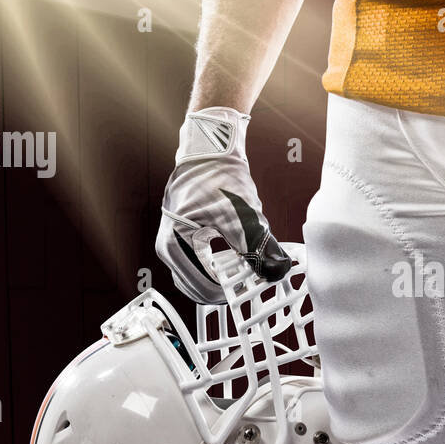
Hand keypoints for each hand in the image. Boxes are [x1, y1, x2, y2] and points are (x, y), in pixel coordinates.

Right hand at [156, 106, 293, 303]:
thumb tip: (277, 270)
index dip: (229, 294)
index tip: (251, 293)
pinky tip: (234, 266)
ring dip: (218, 282)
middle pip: (195, 285)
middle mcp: (167, 245)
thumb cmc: (220, 178)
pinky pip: (195, 264)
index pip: (201, 285)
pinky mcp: (180, 236)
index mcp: (174, 243)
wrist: (210, 150)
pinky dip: (214, 269)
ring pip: (195, 277)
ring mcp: (171, 241)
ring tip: (243, 278)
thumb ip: (260, 247)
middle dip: (223, 291)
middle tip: (249, 290)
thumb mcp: (244, 216)